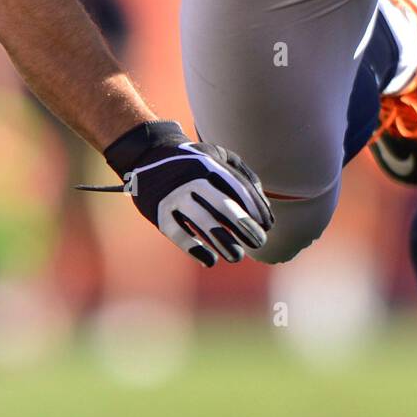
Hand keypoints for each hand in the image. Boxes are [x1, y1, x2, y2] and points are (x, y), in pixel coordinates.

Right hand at [81, 120, 273, 267]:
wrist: (148, 155)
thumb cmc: (194, 161)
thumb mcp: (219, 156)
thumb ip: (243, 175)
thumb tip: (264, 206)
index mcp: (211, 165)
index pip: (238, 187)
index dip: (255, 207)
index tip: (267, 225)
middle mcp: (193, 179)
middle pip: (222, 205)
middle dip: (243, 225)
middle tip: (259, 242)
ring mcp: (174, 195)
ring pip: (202, 221)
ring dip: (222, 241)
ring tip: (237, 256)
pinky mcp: (158, 211)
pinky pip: (178, 233)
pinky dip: (194, 248)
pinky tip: (210, 261)